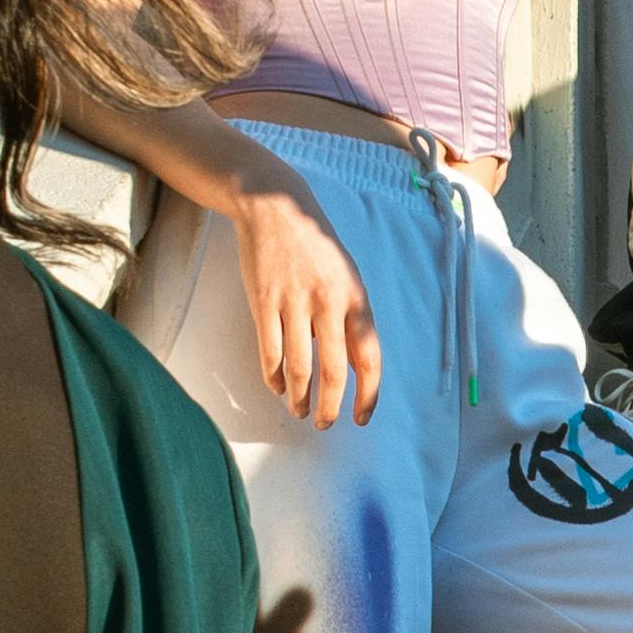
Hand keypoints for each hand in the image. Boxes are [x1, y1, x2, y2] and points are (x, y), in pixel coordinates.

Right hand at [235, 185, 380, 429]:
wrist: (276, 208)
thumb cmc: (316, 247)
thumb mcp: (346, 276)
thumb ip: (352, 317)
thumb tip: (354, 366)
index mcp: (355, 298)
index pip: (369, 357)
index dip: (368, 394)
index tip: (362, 418)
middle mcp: (327, 302)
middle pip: (332, 371)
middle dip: (330, 406)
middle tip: (325, 424)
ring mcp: (293, 301)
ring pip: (298, 366)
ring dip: (300, 397)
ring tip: (300, 411)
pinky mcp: (263, 300)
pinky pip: (269, 351)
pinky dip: (273, 377)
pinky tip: (278, 388)